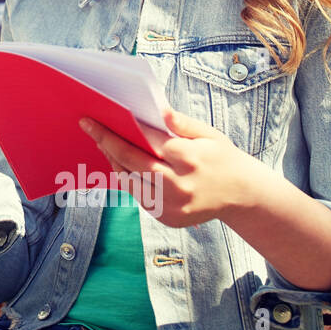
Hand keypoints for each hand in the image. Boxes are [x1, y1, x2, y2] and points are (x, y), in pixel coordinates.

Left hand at [78, 109, 267, 227]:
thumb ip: (182, 123)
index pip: (146, 141)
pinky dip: (128, 179)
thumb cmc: (222, 158)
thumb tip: (160, 110)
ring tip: (104, 144)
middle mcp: (178, 185)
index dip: (119, 129)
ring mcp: (172, 206)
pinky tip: (122, 164)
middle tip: (89, 128)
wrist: (241, 195)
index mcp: (189, 159)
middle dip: (106, 143)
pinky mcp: (167, 219)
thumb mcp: (209, 134)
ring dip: (114, 162)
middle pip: (132, 162)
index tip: (97, 119)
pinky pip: (138, 196)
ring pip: (130, 182)